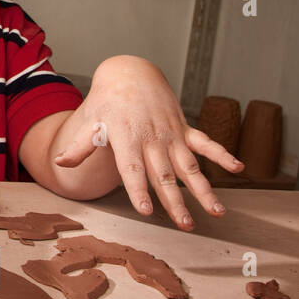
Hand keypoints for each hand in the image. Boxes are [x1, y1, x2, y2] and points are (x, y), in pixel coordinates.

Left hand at [54, 55, 241, 229]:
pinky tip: (238, 169)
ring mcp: (171, 134)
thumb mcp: (90, 121)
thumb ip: (79, 145)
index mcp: (126, 139)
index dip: (139, 190)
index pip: (132, 169)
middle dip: (176, 202)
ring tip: (217, 212)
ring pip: (190, 166)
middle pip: (165, 175)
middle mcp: (151, 139)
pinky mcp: (185, 128)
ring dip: (204, 189)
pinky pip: (206, 142)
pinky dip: (222, 154)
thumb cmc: (108, 101)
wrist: (131, 73)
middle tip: (185, 226)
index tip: (146, 210)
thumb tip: (60, 163)